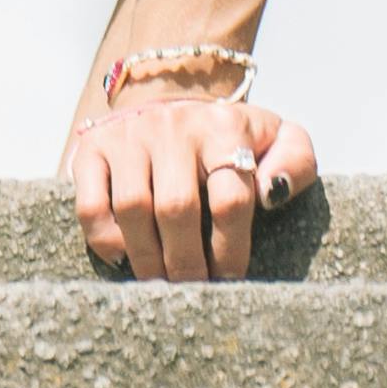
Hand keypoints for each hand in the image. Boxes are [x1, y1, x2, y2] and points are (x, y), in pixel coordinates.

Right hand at [65, 85, 315, 283]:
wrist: (174, 93)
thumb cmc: (230, 137)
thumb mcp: (276, 138)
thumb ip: (295, 162)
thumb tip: (274, 194)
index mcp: (226, 126)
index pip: (230, 199)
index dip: (230, 251)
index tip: (229, 281)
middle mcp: (176, 126)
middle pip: (178, 209)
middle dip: (186, 264)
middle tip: (192, 294)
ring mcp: (131, 135)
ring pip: (134, 208)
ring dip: (147, 259)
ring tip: (160, 284)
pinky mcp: (93, 148)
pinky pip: (91, 205)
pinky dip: (104, 240)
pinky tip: (123, 258)